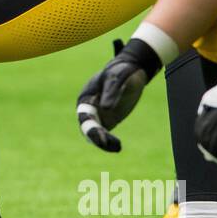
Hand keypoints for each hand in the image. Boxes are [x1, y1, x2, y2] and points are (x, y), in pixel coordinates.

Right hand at [75, 38, 158, 152]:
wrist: (131, 70)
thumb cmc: (121, 70)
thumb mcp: (117, 77)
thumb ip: (111, 91)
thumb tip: (106, 108)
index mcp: (86, 98)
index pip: (85, 117)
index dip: (91, 128)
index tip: (102, 137)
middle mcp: (90, 109)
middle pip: (88, 128)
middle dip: (97, 138)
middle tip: (111, 145)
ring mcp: (99, 115)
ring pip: (96, 134)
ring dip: (104, 143)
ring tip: (117, 147)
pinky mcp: (109, 120)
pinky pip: (106, 135)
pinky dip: (110, 142)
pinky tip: (118, 146)